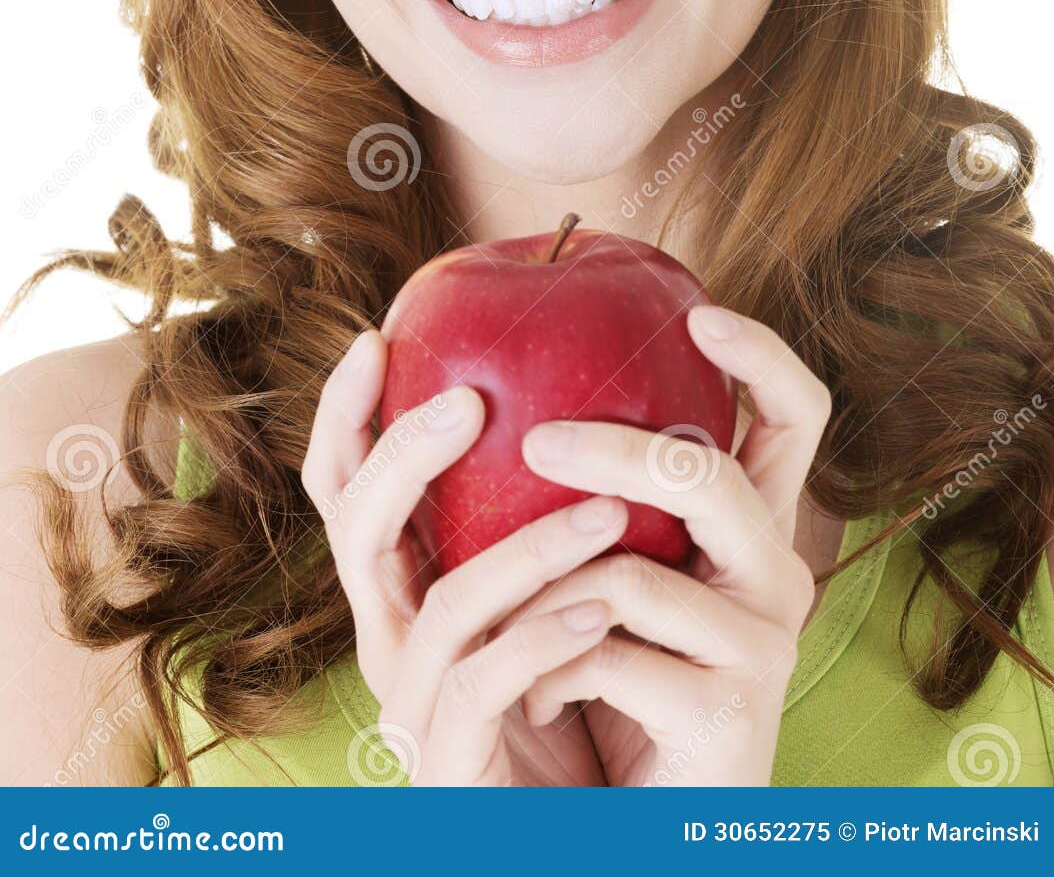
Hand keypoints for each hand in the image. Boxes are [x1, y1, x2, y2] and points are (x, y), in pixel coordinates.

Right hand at [302, 328, 628, 785]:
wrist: (570, 820)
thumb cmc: (568, 689)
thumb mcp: (544, 583)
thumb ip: (536, 508)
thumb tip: (586, 393)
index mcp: (398, 586)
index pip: (343, 487)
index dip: (345, 415)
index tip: (378, 337)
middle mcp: (388, 636)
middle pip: (357, 529)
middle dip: (405, 455)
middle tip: (472, 399)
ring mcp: (412, 702)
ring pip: (443, 607)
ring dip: (525, 551)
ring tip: (606, 512)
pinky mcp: (451, 761)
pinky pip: (484, 688)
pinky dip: (540, 644)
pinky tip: (598, 617)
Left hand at [499, 305, 832, 786]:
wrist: (652, 823)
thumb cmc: (623, 689)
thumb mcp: (616, 583)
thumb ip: (604, 505)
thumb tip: (522, 397)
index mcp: (754, 532)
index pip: (794, 419)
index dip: (763, 356)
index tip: (700, 311)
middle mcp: (779, 576)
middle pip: (707, 473)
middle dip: (612, 448)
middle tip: (539, 440)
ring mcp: (763, 646)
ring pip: (632, 569)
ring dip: (543, 586)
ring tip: (505, 621)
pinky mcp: (731, 714)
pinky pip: (606, 652)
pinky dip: (550, 669)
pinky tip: (539, 701)